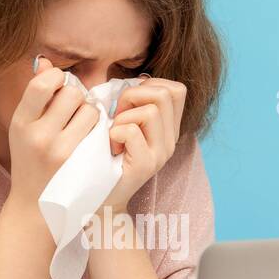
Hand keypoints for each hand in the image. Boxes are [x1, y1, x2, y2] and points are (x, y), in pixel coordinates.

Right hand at [5, 56, 101, 207]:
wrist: (35, 208)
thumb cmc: (31, 162)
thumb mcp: (23, 129)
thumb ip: (35, 96)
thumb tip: (45, 61)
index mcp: (20, 122)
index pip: (43, 83)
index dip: (57, 78)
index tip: (58, 88)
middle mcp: (37, 135)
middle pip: (72, 93)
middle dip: (76, 97)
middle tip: (72, 111)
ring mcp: (60, 150)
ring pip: (90, 110)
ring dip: (90, 113)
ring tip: (81, 127)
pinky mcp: (79, 163)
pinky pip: (99, 130)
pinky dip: (99, 130)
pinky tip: (91, 139)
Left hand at [103, 78, 186, 211]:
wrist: (102, 199)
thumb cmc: (106, 157)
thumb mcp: (125, 124)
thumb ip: (135, 103)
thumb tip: (136, 79)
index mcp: (169, 129)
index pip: (176, 89)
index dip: (149, 86)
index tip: (130, 103)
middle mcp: (171, 141)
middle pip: (164, 94)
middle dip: (132, 96)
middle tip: (118, 118)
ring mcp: (161, 154)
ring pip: (149, 111)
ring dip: (122, 118)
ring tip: (114, 135)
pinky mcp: (146, 165)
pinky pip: (131, 131)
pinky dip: (114, 133)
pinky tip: (111, 147)